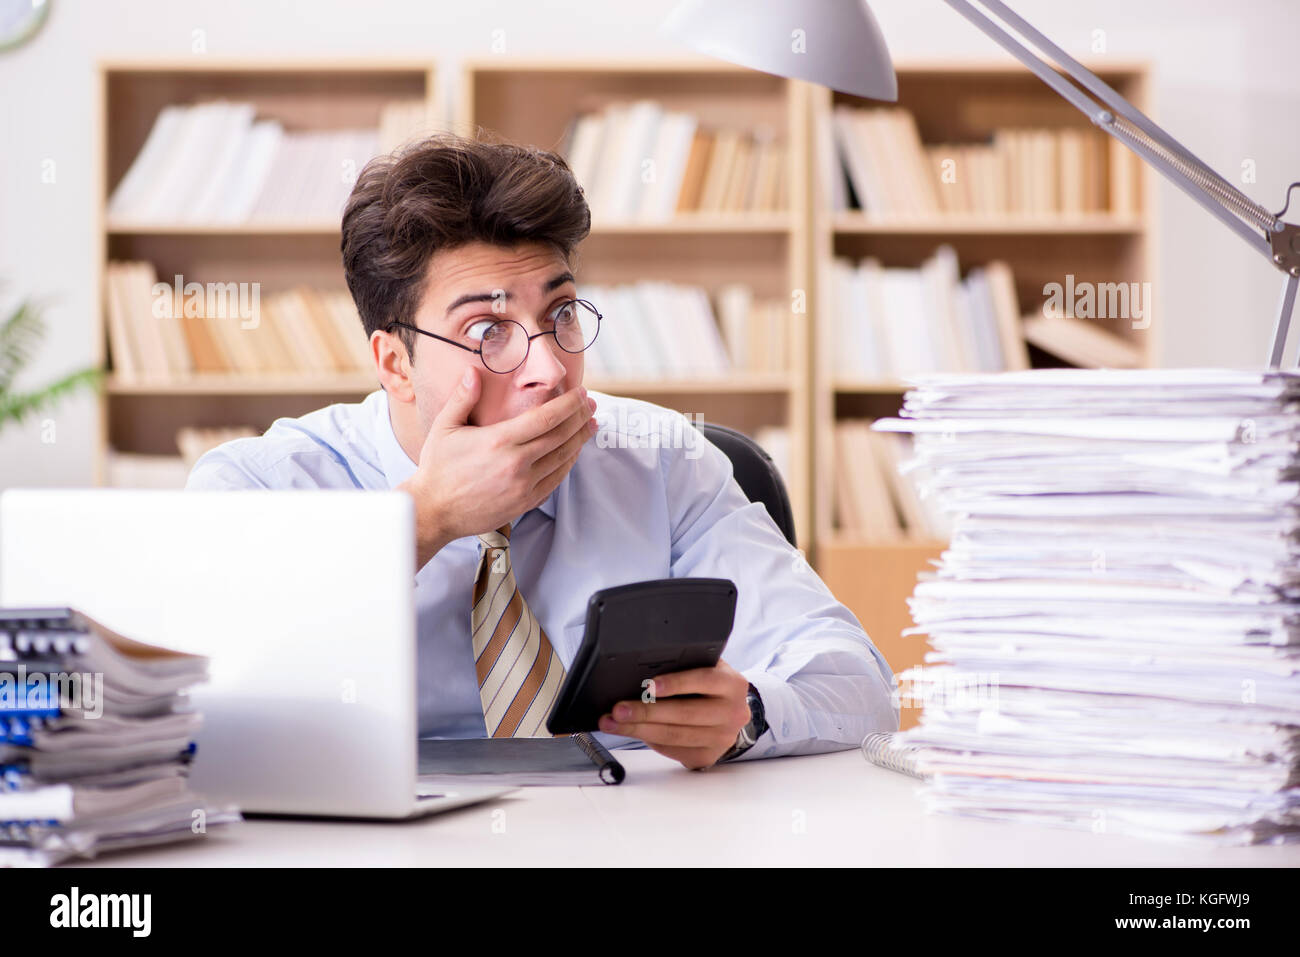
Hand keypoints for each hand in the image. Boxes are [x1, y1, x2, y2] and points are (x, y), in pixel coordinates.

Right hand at [399, 366, 597, 566]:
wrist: (434, 511)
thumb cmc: (438, 468)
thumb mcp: (444, 428)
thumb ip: (462, 398)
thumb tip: (473, 371)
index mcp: (499, 441)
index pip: (547, 417)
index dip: (569, 404)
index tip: (581, 393)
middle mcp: (516, 464)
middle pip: (561, 436)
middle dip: (580, 418)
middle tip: (591, 405)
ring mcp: (524, 486)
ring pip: (563, 459)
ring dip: (580, 440)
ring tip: (589, 425)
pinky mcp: (526, 502)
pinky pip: (556, 480)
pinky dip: (568, 463)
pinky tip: (572, 452)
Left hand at [597, 659, 751, 770]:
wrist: (730, 711)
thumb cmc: (710, 686)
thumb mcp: (707, 668)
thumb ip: (685, 666)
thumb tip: (642, 673)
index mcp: (732, 684)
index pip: (703, 680)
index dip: (675, 683)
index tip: (649, 686)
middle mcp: (732, 713)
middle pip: (685, 714)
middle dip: (646, 712)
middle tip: (618, 709)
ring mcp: (722, 738)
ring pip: (674, 735)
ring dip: (638, 729)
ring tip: (613, 723)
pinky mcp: (707, 755)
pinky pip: (672, 749)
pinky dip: (648, 740)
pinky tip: (631, 731)